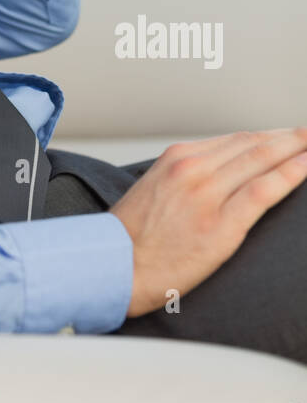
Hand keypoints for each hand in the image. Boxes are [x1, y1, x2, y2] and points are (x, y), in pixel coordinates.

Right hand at [110, 128, 306, 317]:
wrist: (114, 265)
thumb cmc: (131, 235)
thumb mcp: (153, 187)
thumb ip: (183, 176)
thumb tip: (215, 176)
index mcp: (177, 158)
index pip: (234, 140)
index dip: (266, 137)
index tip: (284, 137)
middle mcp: (193, 169)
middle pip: (252, 145)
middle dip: (286, 138)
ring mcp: (207, 195)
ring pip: (261, 161)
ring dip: (294, 150)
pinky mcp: (220, 226)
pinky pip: (263, 191)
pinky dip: (290, 175)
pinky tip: (306, 166)